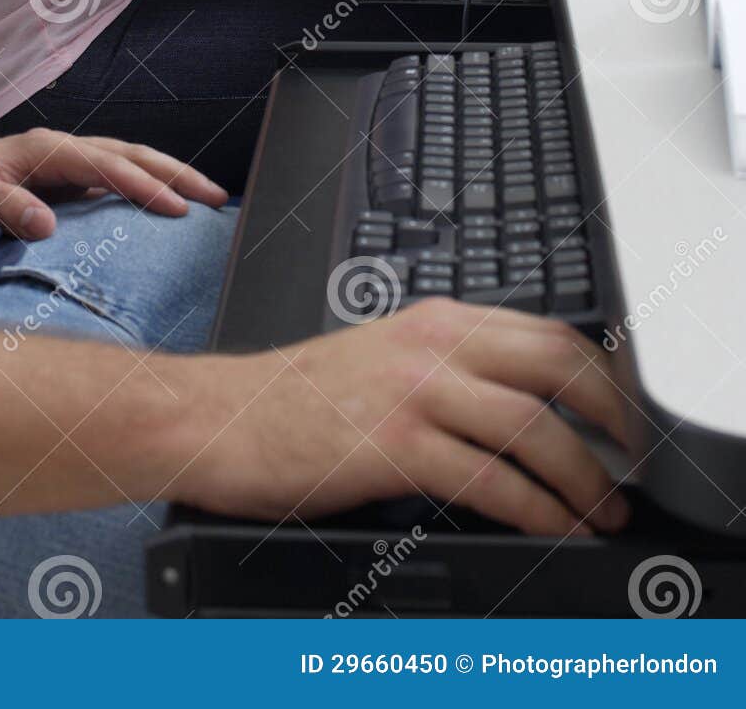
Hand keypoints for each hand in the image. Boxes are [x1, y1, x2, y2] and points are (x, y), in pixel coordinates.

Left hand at [0, 129, 228, 239]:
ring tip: (211, 198)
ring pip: (134, 162)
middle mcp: (67, 149)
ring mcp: (74, 162)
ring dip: (173, 177)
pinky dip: (154, 187)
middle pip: (132, 154)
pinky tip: (176, 205)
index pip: (106, 165)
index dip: (142, 185)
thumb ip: (3, 206)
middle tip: (216, 197)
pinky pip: (123, 179)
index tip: (176, 209)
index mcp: (46, 149)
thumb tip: (45, 224)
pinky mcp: (75, 179)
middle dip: (177, 173)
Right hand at [184, 300, 630, 535]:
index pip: (545, 328)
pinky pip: (491, 479)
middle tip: (631, 456)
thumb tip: (520, 408)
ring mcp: (413, 392)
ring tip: (603, 509)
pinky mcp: (393, 445)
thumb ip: (447, 369)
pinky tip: (553, 529)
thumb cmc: (291, 399)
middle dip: (611, 413)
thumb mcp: (381, 358)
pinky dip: (537, 510)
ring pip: (534, 423)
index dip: (600, 371)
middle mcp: (432, 344)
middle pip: (556, 362)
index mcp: (434, 320)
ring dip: (584, 475)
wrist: (218, 417)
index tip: (622, 411)